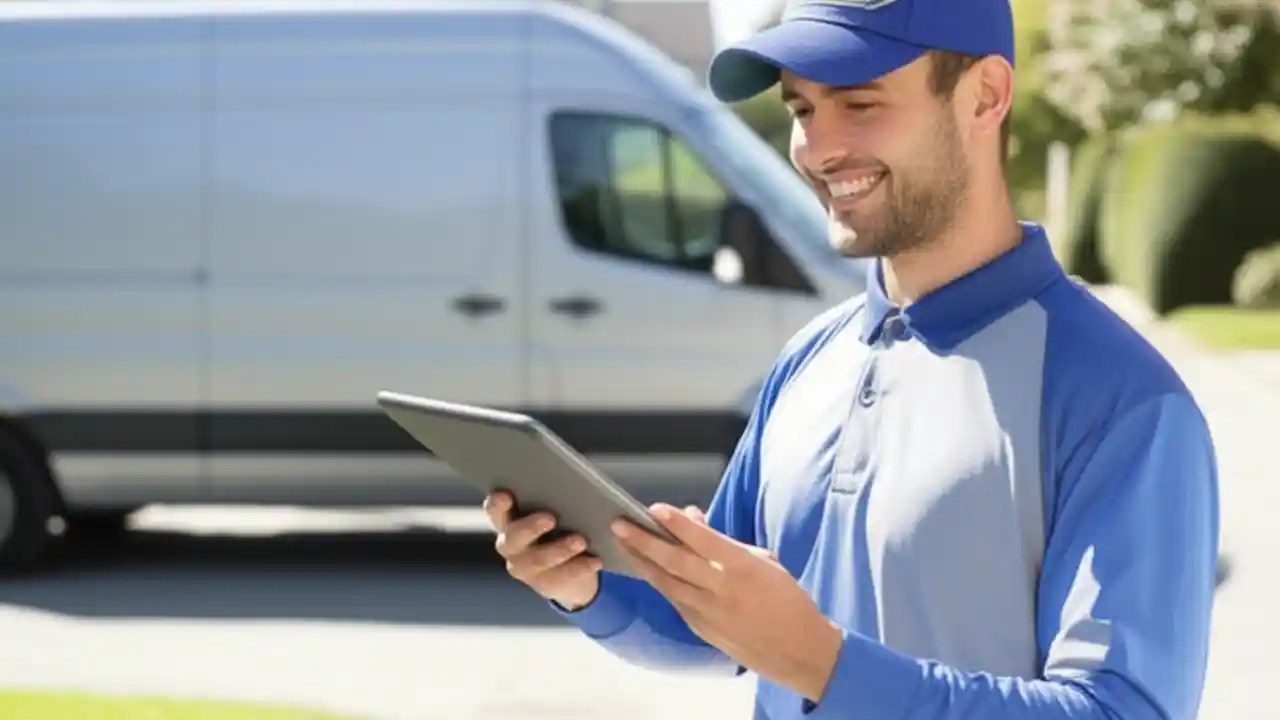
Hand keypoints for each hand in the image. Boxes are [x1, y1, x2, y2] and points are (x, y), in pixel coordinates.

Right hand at [483, 489, 602, 610]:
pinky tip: (595, 560)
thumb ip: (558, 497)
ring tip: (580, 541)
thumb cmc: (562, 524)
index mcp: (509, 518)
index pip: (496, 509)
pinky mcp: (544, 584)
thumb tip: (575, 486)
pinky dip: (579, 567)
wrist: (574, 566)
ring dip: (559, 549)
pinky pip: (560, 577)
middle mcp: (510, 543)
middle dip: (530, 527)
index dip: (497, 503)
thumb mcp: (560, 508)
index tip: (505, 495)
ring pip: (537, 560)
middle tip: (550, 518)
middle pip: (513, 537)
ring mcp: (524, 567)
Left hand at [613, 503, 842, 701]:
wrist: (799, 651)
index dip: (678, 525)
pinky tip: (642, 566)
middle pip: (676, 563)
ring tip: (621, 542)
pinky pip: (673, 599)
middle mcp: (724, 591)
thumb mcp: (763, 561)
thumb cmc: (785, 599)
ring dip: (641, 561)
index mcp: (744, 568)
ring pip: (667, 582)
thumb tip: (692, 517)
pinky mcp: (701, 629)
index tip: (654, 508)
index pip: (704, 542)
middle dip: (644, 542)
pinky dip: (657, 580)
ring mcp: (710, 613)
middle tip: (619, 524)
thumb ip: (723, 541)